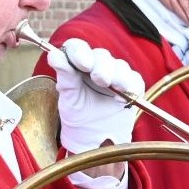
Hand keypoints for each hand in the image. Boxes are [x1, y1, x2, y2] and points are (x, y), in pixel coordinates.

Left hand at [47, 39, 144, 154]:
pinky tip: (123, 95)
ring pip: (119, 65)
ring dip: (116, 75)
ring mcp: (116, 74)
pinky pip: (134, 79)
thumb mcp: (68, 98)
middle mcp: (97, 66)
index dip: (80, 52)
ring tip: (113, 87)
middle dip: (101, 66)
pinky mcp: (132, 85)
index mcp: (78, 65)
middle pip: (101, 55)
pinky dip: (129, 85)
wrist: (95, 140)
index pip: (78, 48)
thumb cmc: (78, 118)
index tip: (82, 63)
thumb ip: (65, 76)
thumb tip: (54, 54)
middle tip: (101, 79)